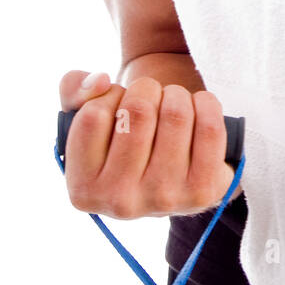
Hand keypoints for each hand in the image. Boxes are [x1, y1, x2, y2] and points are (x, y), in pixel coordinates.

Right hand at [58, 69, 235, 217]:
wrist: (173, 170)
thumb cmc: (122, 136)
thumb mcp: (86, 116)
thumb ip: (74, 90)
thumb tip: (99, 81)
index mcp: (83, 190)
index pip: (93, 116)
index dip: (110, 95)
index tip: (118, 102)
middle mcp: (121, 203)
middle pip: (138, 111)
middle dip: (147, 89)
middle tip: (150, 98)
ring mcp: (165, 199)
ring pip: (176, 113)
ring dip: (176, 95)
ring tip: (172, 104)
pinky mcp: (203, 191)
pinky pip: (210, 128)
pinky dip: (206, 105)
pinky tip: (198, 109)